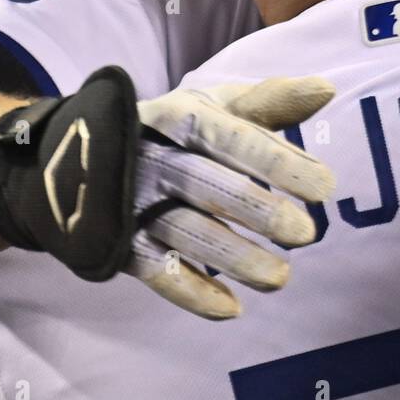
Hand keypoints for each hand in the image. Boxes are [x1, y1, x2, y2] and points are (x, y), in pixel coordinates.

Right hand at [0, 67, 336, 319]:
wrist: (72, 155)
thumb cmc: (172, 130)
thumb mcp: (214, 106)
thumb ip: (270, 102)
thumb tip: (327, 89)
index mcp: (178, 115)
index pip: (231, 136)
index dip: (276, 161)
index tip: (325, 186)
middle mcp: (150, 156)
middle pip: (206, 185)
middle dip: (258, 210)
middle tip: (307, 233)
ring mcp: (128, 202)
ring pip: (184, 232)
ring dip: (235, 259)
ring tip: (282, 279)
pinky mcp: (117, 242)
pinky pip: (154, 270)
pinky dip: (191, 292)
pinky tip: (231, 310)